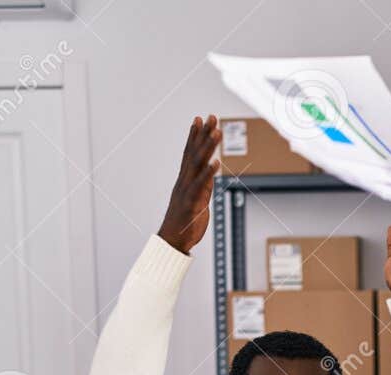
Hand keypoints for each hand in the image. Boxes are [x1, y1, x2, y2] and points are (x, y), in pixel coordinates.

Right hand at [157, 116, 220, 254]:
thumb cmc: (184, 222)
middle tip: (210, 116)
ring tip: (216, 131)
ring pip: (198, 164)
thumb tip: (211, 172)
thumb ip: (203, 184)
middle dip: (202, 134)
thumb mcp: (197, 199)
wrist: (173, 241)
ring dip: (208, 146)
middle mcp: (184, 181)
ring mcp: (186, 190)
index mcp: (185, 180)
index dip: (194, 135)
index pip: (189, 153)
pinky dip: (209, 173)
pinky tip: (217, 161)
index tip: (199, 119)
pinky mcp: (191, 202)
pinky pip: (200, 185)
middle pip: (194, 153)